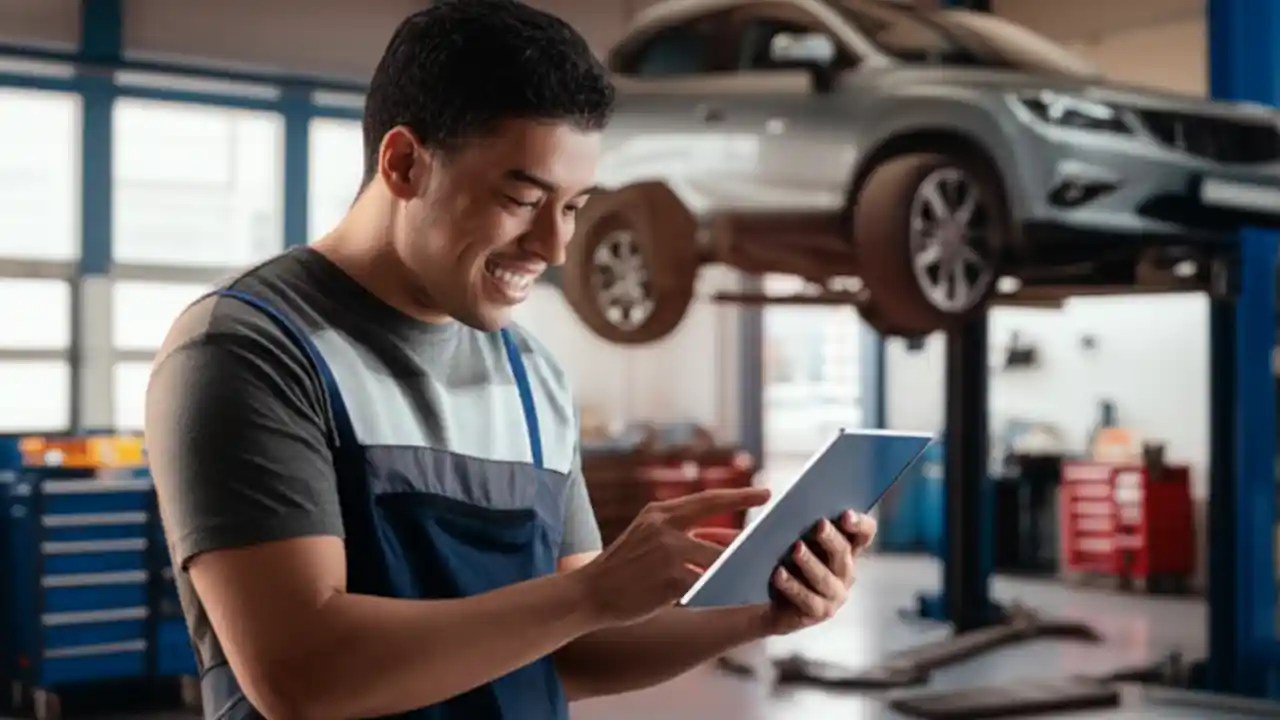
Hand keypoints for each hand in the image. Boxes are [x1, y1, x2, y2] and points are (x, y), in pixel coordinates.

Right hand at [576, 488, 770, 626]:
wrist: (589, 592)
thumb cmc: (624, 569)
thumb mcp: (648, 539)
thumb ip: (683, 535)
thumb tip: (728, 539)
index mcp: (660, 513)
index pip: (708, 499)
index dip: (740, 496)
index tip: (766, 492)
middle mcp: (664, 526)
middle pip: (720, 522)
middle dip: (751, 520)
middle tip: (778, 523)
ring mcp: (668, 553)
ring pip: (718, 556)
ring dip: (739, 562)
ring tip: (761, 565)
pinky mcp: (670, 580)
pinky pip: (707, 583)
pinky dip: (723, 586)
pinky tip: (737, 591)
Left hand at [759, 510, 876, 635]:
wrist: (771, 601)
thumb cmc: (787, 561)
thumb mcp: (796, 538)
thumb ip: (803, 523)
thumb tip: (796, 503)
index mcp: (846, 548)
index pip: (865, 533)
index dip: (860, 523)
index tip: (845, 514)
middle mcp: (845, 572)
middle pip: (843, 553)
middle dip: (832, 539)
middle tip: (820, 525)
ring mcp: (834, 595)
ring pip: (825, 578)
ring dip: (811, 563)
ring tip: (796, 549)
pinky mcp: (817, 612)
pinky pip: (806, 599)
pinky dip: (792, 586)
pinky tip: (779, 574)